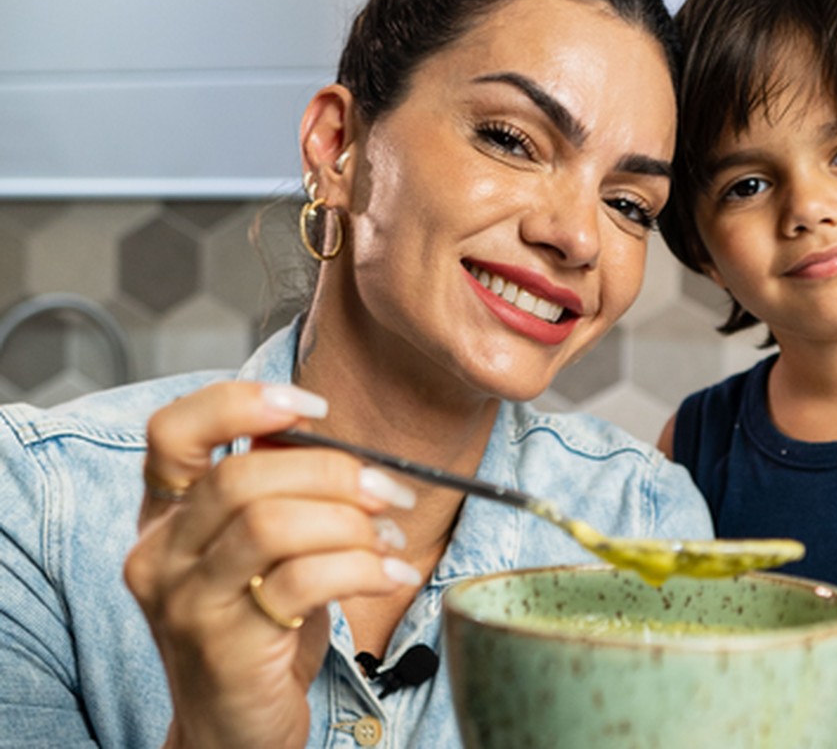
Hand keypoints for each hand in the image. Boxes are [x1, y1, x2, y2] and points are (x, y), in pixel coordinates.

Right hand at [124, 382, 418, 748]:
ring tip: (388, 541)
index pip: (173, 430)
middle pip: (242, 476)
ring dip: (351, 523)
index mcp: (166, 516)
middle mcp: (162, 554)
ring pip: (271, 525)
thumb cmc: (259, 626)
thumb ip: (274, 488)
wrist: (233, 730)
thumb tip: (323, 431)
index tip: (313, 407)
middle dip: (332, 472)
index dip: (242, 402)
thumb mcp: (261, 550)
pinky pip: (302, 582)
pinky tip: (392, 574)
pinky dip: (363, 568)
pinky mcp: (225, 646)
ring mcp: (186, 602)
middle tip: (386, 490)